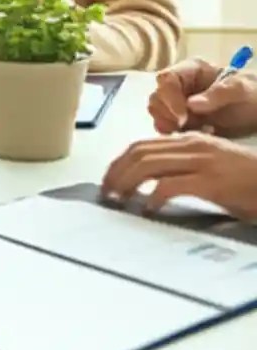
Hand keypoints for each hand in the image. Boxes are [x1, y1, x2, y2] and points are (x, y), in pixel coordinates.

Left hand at [101, 133, 256, 218]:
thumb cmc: (246, 181)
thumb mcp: (209, 167)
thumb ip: (181, 167)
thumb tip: (147, 181)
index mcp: (190, 141)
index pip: (141, 145)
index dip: (117, 163)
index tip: (107, 181)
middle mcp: (193, 145)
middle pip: (139, 153)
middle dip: (115, 173)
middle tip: (106, 194)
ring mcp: (203, 161)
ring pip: (149, 165)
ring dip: (127, 184)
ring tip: (119, 200)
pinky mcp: (212, 181)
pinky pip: (170, 185)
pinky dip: (153, 197)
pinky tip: (148, 209)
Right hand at [149, 59, 256, 136]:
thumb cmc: (253, 95)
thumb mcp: (242, 90)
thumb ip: (219, 93)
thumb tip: (191, 104)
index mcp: (191, 70)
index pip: (166, 79)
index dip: (169, 97)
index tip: (184, 116)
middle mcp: (179, 85)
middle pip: (157, 98)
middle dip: (168, 115)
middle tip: (189, 126)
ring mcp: (177, 103)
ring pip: (158, 114)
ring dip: (171, 126)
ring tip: (199, 130)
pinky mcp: (180, 120)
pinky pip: (166, 128)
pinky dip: (177, 135)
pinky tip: (200, 134)